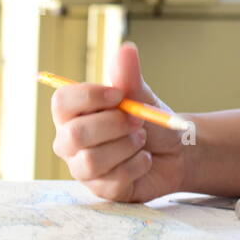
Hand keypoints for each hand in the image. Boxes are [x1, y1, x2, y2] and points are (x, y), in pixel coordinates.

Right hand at [51, 41, 189, 202]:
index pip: (62, 102)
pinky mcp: (101, 190)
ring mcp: (83, 168)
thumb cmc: (150, 120)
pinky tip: (144, 160)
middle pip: (76, 134)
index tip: (119, 94)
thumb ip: (129, 75)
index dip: (90, 97)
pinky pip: (114, 180)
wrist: (178, 150)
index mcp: (74, 114)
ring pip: (93, 160)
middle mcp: (70, 142)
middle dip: (115, 125)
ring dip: (127, 146)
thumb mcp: (141, 96)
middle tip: (138, 121)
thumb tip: (126, 48)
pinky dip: (139, 164)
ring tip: (141, 140)